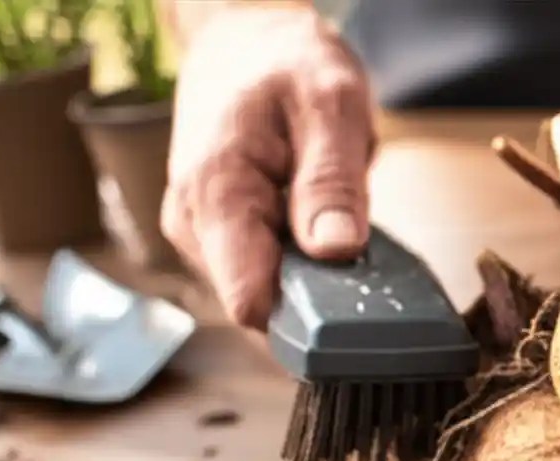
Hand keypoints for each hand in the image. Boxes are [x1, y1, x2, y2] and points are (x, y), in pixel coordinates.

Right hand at [161, 4, 373, 328]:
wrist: (244, 43)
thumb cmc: (286, 65)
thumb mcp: (329, 105)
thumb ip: (331, 181)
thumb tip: (336, 251)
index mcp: (215, 194)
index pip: (251, 301)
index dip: (310, 319)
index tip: (360, 306)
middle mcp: (194, 228)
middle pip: (264, 307)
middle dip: (320, 297)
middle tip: (365, 252)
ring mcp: (201, 238)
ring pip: (269, 297)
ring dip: (314, 280)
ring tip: (339, 225)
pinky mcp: (217, 242)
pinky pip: (268, 277)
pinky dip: (304, 269)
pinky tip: (322, 232)